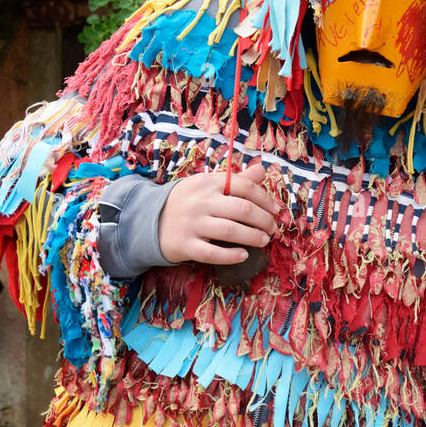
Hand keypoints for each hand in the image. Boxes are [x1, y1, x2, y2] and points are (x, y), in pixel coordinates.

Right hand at [158, 162, 284, 264]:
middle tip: (272, 228)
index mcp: (207, 182)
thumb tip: (263, 170)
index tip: (276, 210)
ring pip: (231, 231)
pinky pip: (213, 253)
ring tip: (264, 240)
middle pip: (242, 209)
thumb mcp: (207, 184)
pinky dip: (232, 255)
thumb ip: (236, 179)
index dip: (265, 198)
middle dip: (264, 220)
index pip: (244, 186)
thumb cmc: (187, 201)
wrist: (149, 220)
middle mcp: (200, 201)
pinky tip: (244, 255)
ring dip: (253, 237)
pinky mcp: (185, 245)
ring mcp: (192, 224)